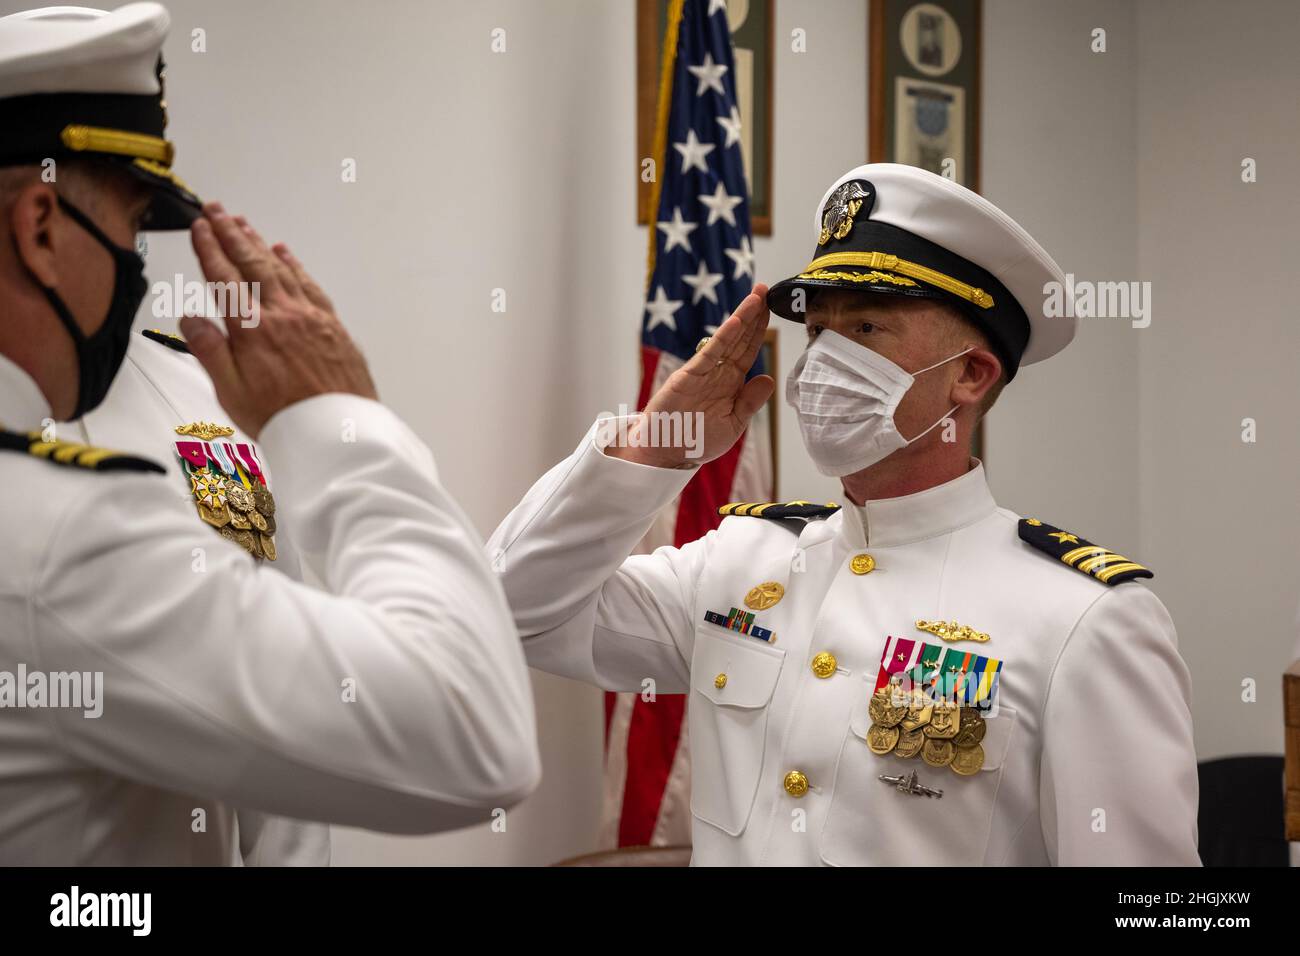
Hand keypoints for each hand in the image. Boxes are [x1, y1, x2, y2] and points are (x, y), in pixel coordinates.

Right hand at [180, 202, 376, 437]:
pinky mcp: (331, 326)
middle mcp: (282, 315)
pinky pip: (309, 284)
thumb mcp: (231, 391)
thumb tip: (190, 318)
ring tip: (242, 223)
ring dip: (259, 243)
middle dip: (231, 233)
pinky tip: (284, 254)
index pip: (224, 278)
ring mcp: (310, 317)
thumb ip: (209, 350)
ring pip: (280, 269)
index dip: (209, 249)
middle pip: (252, 263)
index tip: (199, 227)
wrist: (337, 431)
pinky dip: (294, 265)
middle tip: (216, 210)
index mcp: (252, 329)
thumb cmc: (285, 418)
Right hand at [608, 283, 773, 468]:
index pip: (748, 351)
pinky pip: (710, 354)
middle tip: (765, 289)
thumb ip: (750, 402)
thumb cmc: (696, 441)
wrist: (665, 454)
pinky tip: (737, 322)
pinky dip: (723, 337)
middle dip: (754, 314)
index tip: (771, 308)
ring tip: (756, 296)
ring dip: (743, 318)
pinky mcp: (689, 375)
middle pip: (740, 338)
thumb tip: (769, 379)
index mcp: (730, 384)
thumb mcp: (732, 424)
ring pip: (727, 340)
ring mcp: (704, 372)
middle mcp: (718, 373)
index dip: (759, 330)